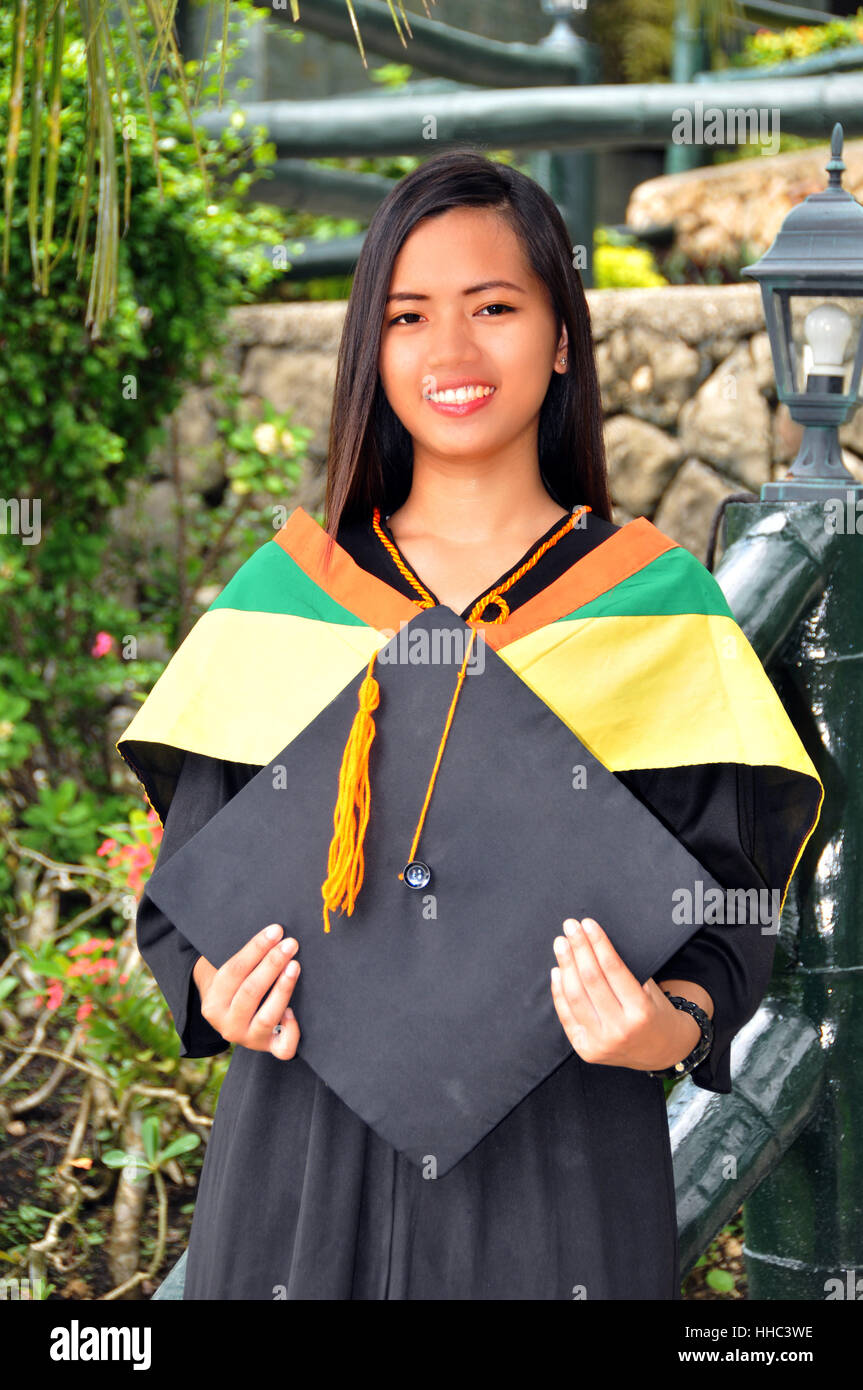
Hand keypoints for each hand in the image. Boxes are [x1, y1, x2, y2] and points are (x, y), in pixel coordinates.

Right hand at [194, 923, 300, 1059]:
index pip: (234, 971)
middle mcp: (227, 1025)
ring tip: (295, 966)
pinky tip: (294, 1011)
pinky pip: (283, 1048)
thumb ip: (244, 958)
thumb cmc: (236, 984)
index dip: (256, 949)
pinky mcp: (269, 1048)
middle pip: (250, 992)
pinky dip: (291, 1030)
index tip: (275, 931)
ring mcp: (248, 1039)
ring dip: (283, 988)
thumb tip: (272, 933)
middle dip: (272, 964)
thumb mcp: (227, 973)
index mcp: (213, 1003)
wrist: (233, 1018)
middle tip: (290, 944)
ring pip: (267, 1016)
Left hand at [550, 917, 700, 1070]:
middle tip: (570, 927)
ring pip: (575, 996)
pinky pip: (566, 1015)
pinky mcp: (585, 1049)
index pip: (614, 969)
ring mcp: (600, 1043)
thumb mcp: (651, 992)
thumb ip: (627, 972)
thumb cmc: (655, 1013)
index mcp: (641, 1012)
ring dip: (566, 965)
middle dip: (579, 949)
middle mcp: (619, 1029)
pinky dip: (559, 991)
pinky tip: (558, 970)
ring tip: (561, 944)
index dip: (599, 943)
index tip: (588, 924)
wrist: (660, 1052)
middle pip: (591, 980)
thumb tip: (595, 941)